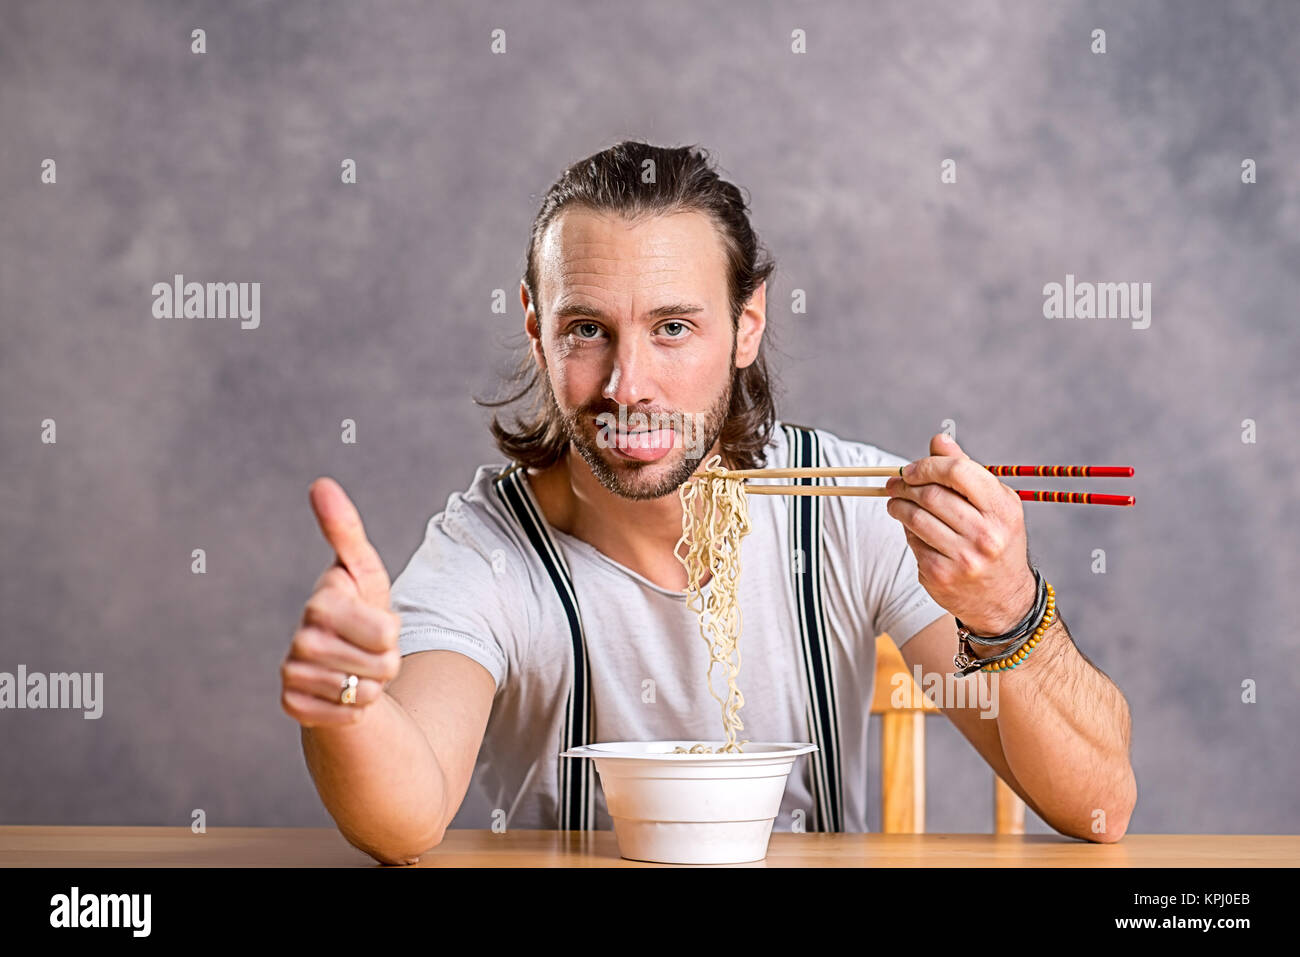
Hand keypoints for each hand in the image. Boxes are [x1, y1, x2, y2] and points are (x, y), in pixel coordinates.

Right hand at [281, 477, 401, 727]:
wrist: (342, 664)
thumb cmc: (360, 611)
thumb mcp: (364, 571)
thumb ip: (345, 529)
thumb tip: (320, 483)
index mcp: (322, 601)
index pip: (385, 631)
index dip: (392, 633)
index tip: (378, 621)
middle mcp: (300, 637)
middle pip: (380, 665)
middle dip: (388, 662)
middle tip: (372, 652)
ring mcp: (292, 671)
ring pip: (363, 693)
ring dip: (373, 686)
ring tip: (359, 670)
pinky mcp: (291, 704)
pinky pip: (346, 716)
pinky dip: (356, 710)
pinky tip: (343, 695)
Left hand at [884, 433, 1035, 635]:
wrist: (1005, 599)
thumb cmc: (997, 540)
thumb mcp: (995, 504)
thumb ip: (966, 470)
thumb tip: (938, 440)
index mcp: (1002, 509)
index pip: (958, 472)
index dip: (927, 465)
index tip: (910, 470)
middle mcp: (985, 534)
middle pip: (931, 495)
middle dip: (905, 485)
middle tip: (893, 484)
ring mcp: (962, 557)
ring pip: (915, 518)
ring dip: (897, 506)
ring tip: (894, 503)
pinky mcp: (940, 575)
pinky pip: (913, 542)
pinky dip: (907, 531)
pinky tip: (912, 529)